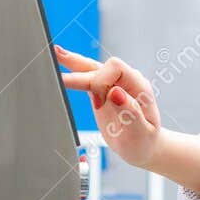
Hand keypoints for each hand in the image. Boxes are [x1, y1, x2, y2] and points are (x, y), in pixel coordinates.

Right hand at [55, 45, 162, 167]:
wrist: (144, 146)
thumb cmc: (143, 142)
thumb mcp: (140, 133)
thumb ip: (130, 112)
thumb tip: (115, 92)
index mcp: (138, 86)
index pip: (115, 68)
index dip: (101, 82)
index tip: (97, 104)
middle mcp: (126, 80)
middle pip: (98, 67)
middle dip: (78, 74)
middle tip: (60, 79)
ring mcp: (114, 83)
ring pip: (90, 67)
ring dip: (72, 61)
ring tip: (54, 52)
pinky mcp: (102, 90)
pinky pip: (86, 76)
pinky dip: (72, 68)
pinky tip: (59, 59)